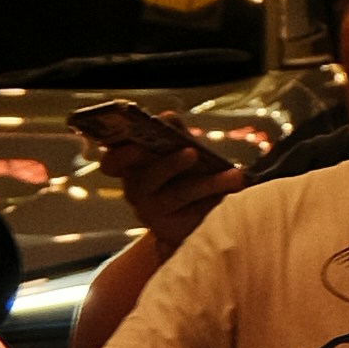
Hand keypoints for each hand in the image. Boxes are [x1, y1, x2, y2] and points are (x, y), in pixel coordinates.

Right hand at [87, 104, 238, 231]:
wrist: (189, 215)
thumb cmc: (181, 170)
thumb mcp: (176, 147)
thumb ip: (171, 130)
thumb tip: (168, 118)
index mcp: (129, 167)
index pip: (112, 163)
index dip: (119, 155)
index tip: (138, 144)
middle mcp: (135, 191)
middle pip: (146, 180)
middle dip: (169, 165)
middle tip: (192, 151)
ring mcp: (152, 213)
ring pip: (177, 196)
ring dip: (208, 183)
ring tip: (235, 175)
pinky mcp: (172, 229)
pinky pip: (196, 213)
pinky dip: (218, 199)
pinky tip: (237, 188)